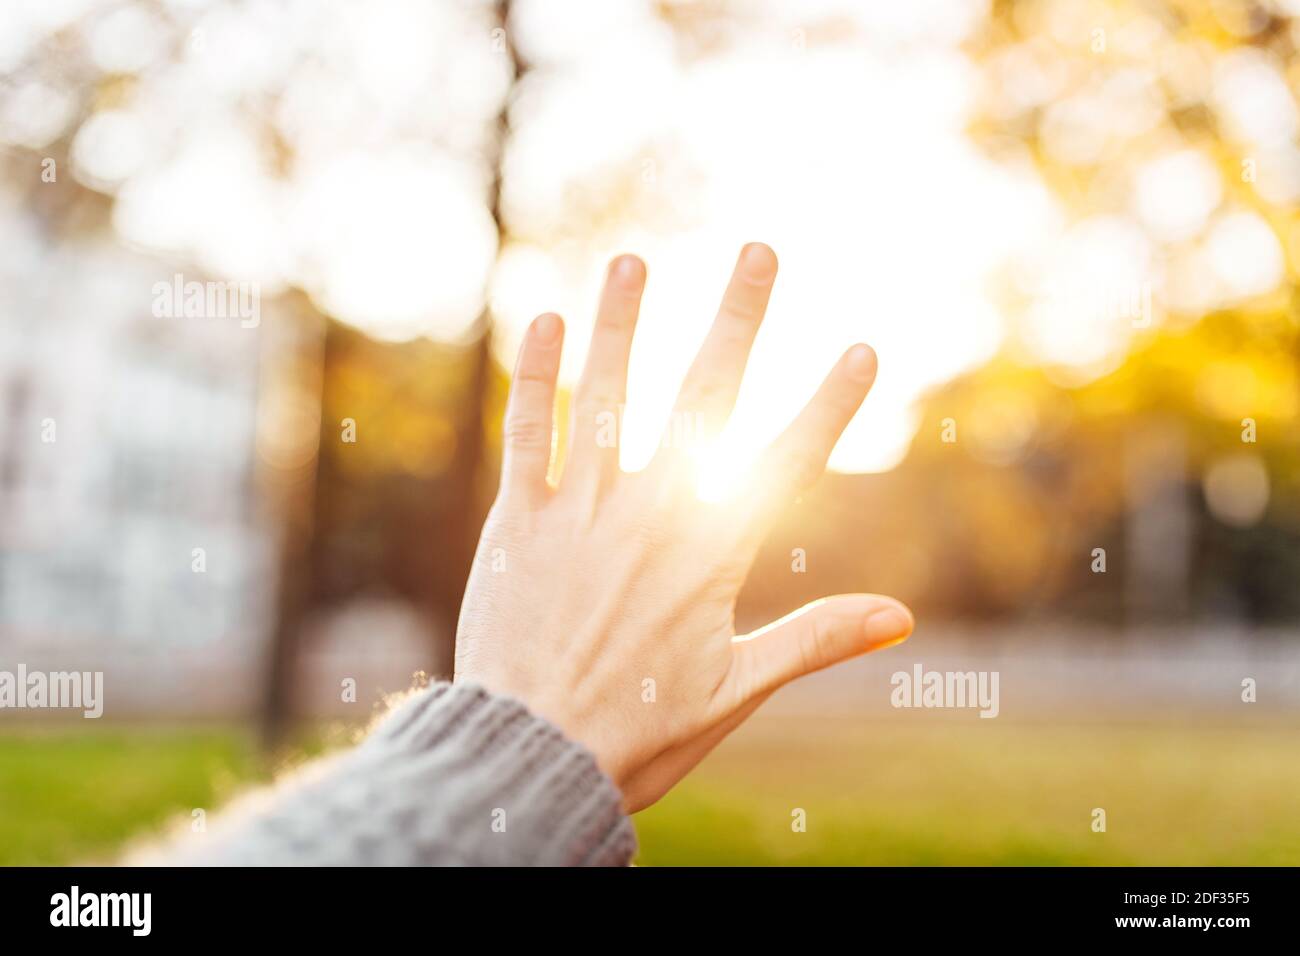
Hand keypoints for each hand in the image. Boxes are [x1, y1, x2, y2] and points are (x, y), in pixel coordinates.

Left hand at [454, 243, 912, 811]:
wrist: (531, 758)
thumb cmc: (640, 733)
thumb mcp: (738, 692)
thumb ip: (815, 640)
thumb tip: (902, 617)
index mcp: (710, 556)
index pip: (784, 462)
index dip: (829, 404)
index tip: (862, 348)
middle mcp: (649, 517)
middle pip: (701, 402)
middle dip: (735, 322)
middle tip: (758, 251)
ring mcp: (579, 513)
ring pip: (606, 399)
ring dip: (622, 324)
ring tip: (634, 259)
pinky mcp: (518, 523)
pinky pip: (527, 436)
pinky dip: (535, 378)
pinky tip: (541, 320)